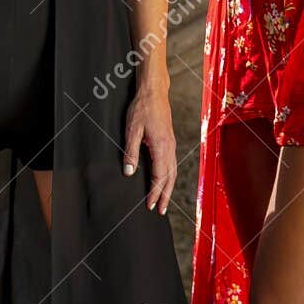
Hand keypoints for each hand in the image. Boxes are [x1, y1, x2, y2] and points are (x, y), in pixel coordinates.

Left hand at [122, 76, 177, 213]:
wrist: (154, 92)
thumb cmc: (142, 109)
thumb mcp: (132, 130)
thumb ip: (131, 152)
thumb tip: (129, 172)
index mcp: (161, 147)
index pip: (159, 176)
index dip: (155, 192)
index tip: (150, 205)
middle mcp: (170, 148)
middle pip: (170, 177)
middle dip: (165, 195)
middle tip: (161, 211)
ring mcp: (172, 144)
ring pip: (173, 171)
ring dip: (168, 188)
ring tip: (164, 201)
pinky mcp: (170, 141)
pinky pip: (172, 163)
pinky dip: (169, 176)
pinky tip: (165, 180)